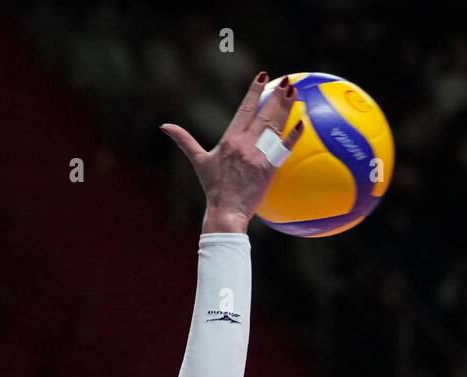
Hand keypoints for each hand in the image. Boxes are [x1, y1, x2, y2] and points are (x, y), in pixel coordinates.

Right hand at [161, 72, 304, 231]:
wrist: (226, 211)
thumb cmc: (212, 188)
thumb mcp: (198, 161)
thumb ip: (184, 141)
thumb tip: (164, 126)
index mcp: (229, 139)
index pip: (244, 109)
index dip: (254, 91)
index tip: (263, 76)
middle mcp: (245, 144)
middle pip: (264, 114)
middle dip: (276, 95)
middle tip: (286, 81)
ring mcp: (258, 156)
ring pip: (276, 126)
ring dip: (287, 108)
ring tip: (295, 93)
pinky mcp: (269, 169)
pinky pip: (284, 148)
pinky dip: (293, 135)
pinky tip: (302, 123)